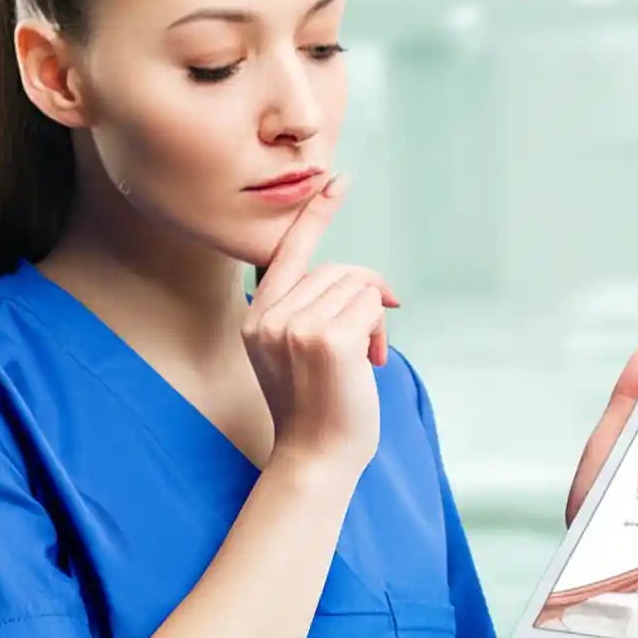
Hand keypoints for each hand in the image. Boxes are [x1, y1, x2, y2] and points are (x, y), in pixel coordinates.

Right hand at [243, 175, 399, 474]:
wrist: (317, 458)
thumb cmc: (317, 410)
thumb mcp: (298, 354)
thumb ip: (311, 313)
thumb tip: (366, 285)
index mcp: (257, 318)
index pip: (286, 252)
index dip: (315, 215)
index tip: (337, 180)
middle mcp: (270, 317)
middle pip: (336, 269)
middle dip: (365, 295)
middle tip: (373, 342)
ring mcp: (297, 326)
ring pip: (356, 285)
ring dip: (374, 318)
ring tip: (368, 359)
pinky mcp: (329, 339)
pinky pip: (370, 305)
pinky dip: (379, 329)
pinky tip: (371, 362)